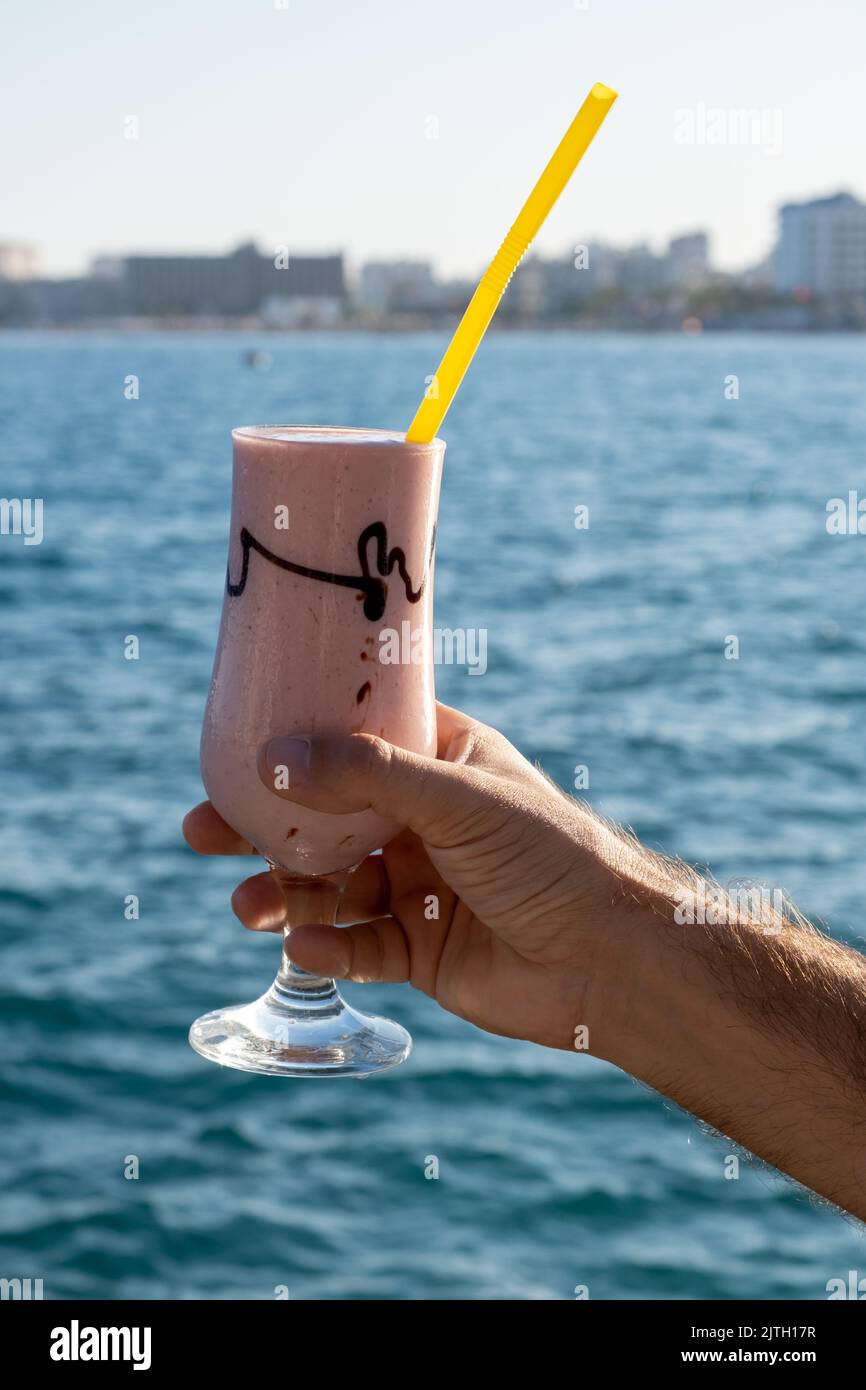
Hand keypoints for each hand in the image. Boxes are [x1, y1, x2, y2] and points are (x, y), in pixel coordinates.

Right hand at [183, 702, 648, 1052]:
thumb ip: (366, 775)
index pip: (356, 738)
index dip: (297, 740)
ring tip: (246, 907)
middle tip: (202, 833)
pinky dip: (328, 949)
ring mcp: (421, 887)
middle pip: (326, 817)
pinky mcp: (422, 950)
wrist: (613, 959)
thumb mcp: (456, 797)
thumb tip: (276, 754)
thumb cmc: (549, 855)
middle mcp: (426, 821)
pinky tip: (304, 948)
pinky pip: (358, 947)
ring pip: (331, 886)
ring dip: (285, 895)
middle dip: (265, 827)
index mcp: (442, 763)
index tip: (236, 743)